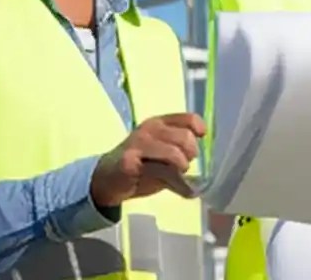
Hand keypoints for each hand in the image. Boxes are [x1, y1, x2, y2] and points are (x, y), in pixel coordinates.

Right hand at [90, 112, 205, 207]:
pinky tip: (186, 192)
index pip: (187, 118)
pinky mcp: (131, 162)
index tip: (200, 139)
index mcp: (158, 123)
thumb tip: (205, 158)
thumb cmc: (139, 165)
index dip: (198, 128)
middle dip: (191, 154)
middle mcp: (149, 129)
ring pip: (174, 154)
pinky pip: (162, 172)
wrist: (105, 178)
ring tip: (180, 175)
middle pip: (184, 137)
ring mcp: (138, 144)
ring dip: (183, 168)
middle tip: (186, 165)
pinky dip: (178, 185)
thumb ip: (180, 150)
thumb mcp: (161, 153)